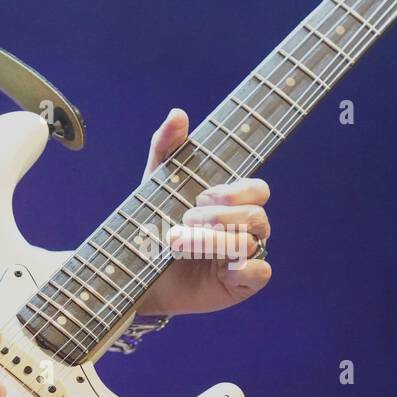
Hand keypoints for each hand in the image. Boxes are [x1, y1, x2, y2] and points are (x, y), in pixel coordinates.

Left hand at [134, 108, 272, 316]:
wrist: (136, 267)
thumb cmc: (153, 218)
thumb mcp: (155, 180)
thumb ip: (166, 146)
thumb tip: (179, 113)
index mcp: (232, 200)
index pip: (258, 188)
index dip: (234, 191)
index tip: (201, 196)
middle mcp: (245, 226)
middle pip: (256, 214)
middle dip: (219, 217)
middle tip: (185, 221)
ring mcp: (246, 254)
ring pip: (251, 241)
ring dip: (214, 241)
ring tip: (180, 243)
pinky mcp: (240, 282)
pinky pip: (261, 272)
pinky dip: (244, 267)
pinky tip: (220, 266)